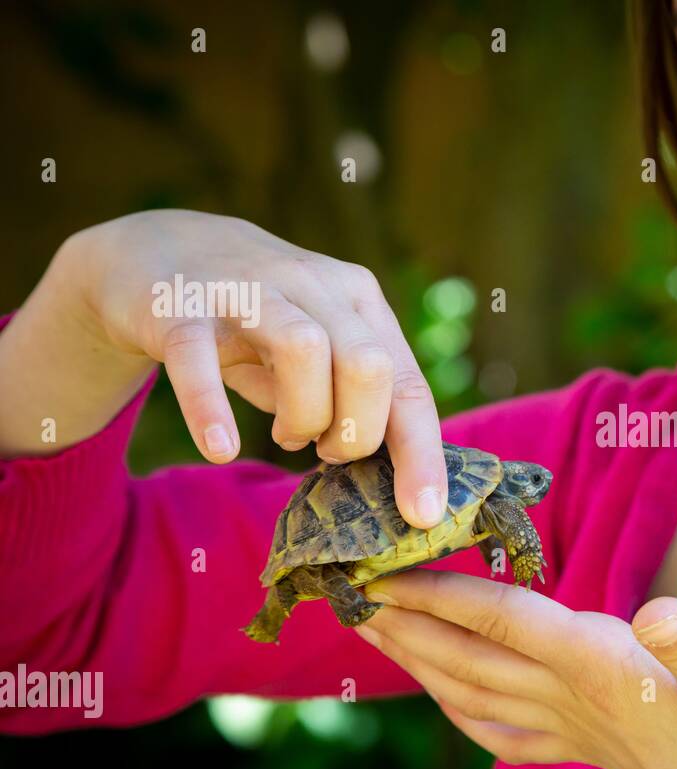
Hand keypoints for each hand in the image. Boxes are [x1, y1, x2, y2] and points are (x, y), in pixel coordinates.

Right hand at [5, 209, 446, 527]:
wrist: (158, 249)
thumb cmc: (256, 322)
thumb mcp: (316, 350)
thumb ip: (349, 399)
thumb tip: (379, 470)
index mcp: (359, 301)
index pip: (408, 384)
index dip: (421, 455)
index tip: (422, 516)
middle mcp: (312, 286)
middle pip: (368, 366)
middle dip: (358, 432)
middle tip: (326, 452)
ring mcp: (246, 290)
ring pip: (303, 349)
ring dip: (304, 415)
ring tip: (288, 437)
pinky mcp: (179, 306)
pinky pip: (198, 359)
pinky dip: (212, 408)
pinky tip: (222, 447)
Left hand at [355, 570, 676, 768]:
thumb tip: (658, 613)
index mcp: (603, 671)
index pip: (502, 621)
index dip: (439, 591)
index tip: (381, 566)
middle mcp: (571, 699)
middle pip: (467, 654)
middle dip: (403, 620)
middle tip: (343, 586)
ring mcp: (570, 729)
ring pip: (470, 690)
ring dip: (415, 656)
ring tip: (371, 626)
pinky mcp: (582, 747)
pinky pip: (499, 729)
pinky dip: (457, 707)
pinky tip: (442, 696)